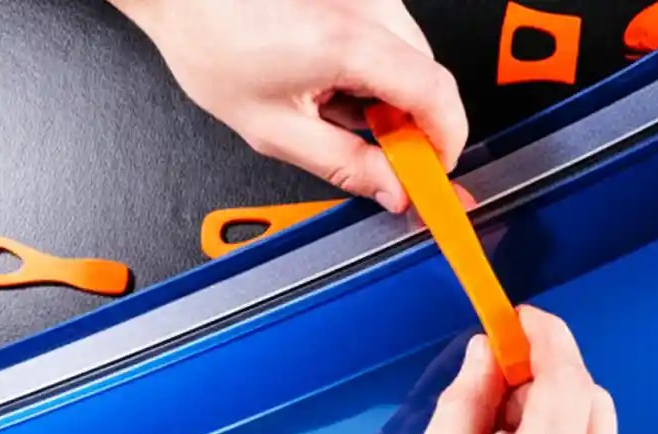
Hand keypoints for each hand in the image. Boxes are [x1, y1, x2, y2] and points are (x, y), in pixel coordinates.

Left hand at [110, 0, 467, 212]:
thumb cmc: (212, 42)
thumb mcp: (275, 129)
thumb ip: (345, 166)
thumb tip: (393, 191)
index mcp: (348, 42)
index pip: (437, 97)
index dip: (445, 145)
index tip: (434, 175)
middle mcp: (368, 7)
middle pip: (429, 81)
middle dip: (410, 126)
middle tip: (376, 154)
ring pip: (411, 61)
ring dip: (387, 97)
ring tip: (330, 103)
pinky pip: (391, 40)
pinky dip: (372, 70)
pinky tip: (329, 77)